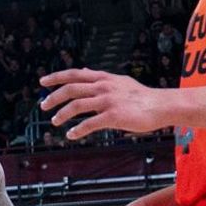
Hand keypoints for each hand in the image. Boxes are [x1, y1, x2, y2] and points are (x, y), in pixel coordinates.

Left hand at [40, 67, 172, 139]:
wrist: (162, 106)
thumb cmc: (141, 96)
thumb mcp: (119, 81)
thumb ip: (101, 77)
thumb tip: (85, 70)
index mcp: (104, 78)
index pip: (74, 74)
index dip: (56, 77)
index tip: (42, 81)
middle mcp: (104, 87)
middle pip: (70, 89)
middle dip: (53, 97)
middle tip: (43, 105)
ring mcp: (108, 101)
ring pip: (76, 106)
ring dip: (61, 114)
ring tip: (54, 121)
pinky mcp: (114, 116)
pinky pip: (90, 124)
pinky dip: (77, 130)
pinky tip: (71, 135)